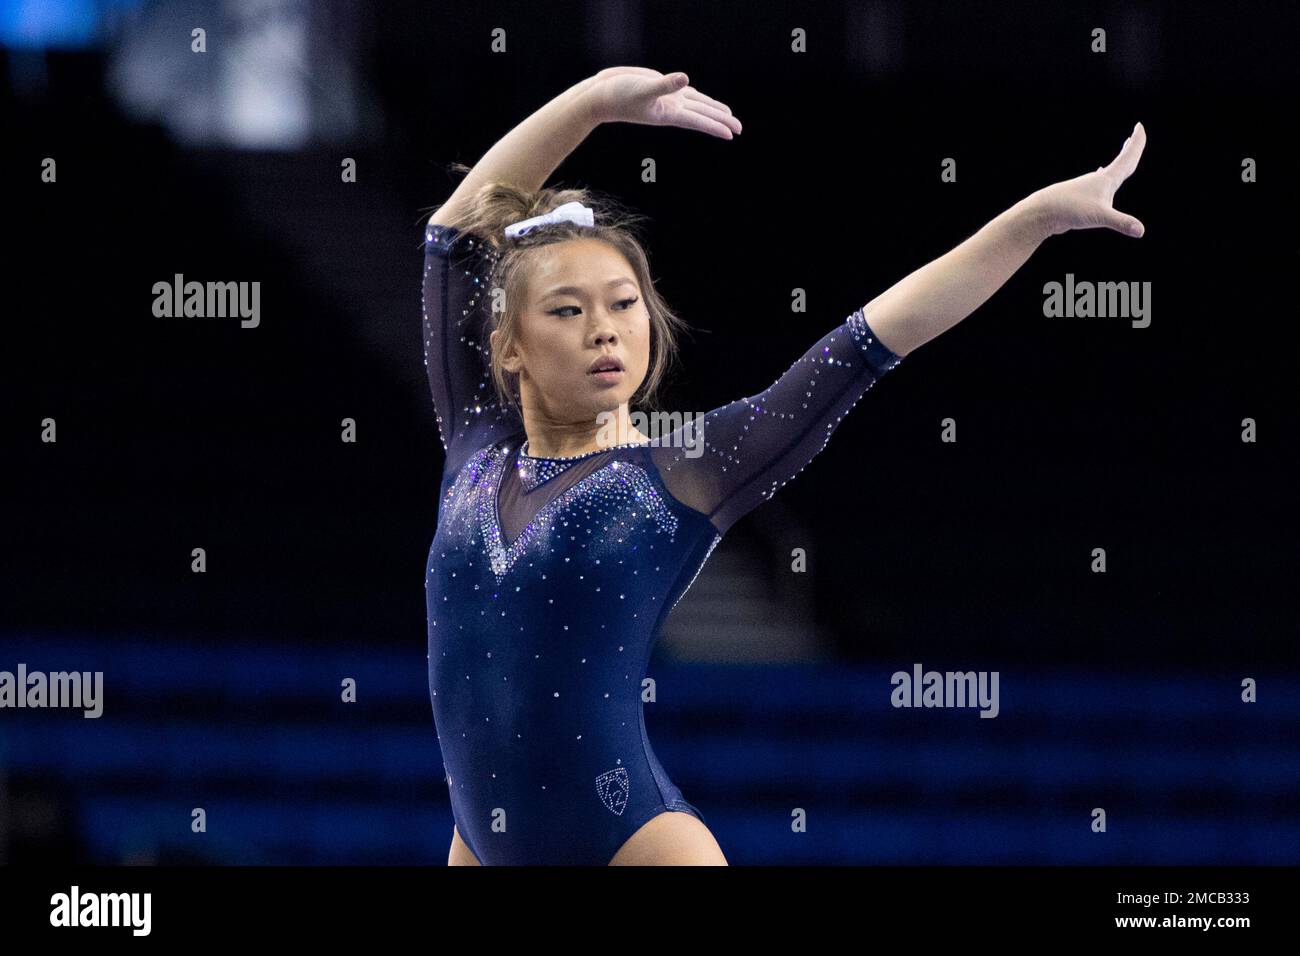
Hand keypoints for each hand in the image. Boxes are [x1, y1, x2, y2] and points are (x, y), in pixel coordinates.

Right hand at [581, 67, 741, 138]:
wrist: (600, 97)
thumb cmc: (618, 95)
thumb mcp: (643, 88)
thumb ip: (664, 85)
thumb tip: (685, 79)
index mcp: (669, 112)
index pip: (699, 120)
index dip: (716, 126)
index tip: (732, 134)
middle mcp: (671, 107)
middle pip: (702, 114)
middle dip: (721, 121)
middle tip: (739, 129)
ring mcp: (666, 99)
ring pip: (695, 104)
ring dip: (711, 110)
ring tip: (726, 115)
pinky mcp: (659, 89)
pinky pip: (682, 93)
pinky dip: (694, 96)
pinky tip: (698, 95)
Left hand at [1028, 122, 1146, 237]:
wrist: (1042, 212)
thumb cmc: (1069, 210)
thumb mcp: (1099, 216)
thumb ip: (1121, 222)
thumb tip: (1141, 231)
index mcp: (1107, 179)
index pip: (1127, 157)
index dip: (1136, 143)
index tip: (1140, 125)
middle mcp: (1098, 180)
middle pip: (1120, 161)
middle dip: (1131, 148)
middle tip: (1136, 133)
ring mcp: (1088, 188)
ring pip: (1108, 173)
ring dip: (1118, 164)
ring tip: (1123, 159)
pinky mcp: (1080, 198)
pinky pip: (1098, 185)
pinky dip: (1103, 179)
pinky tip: (1098, 177)